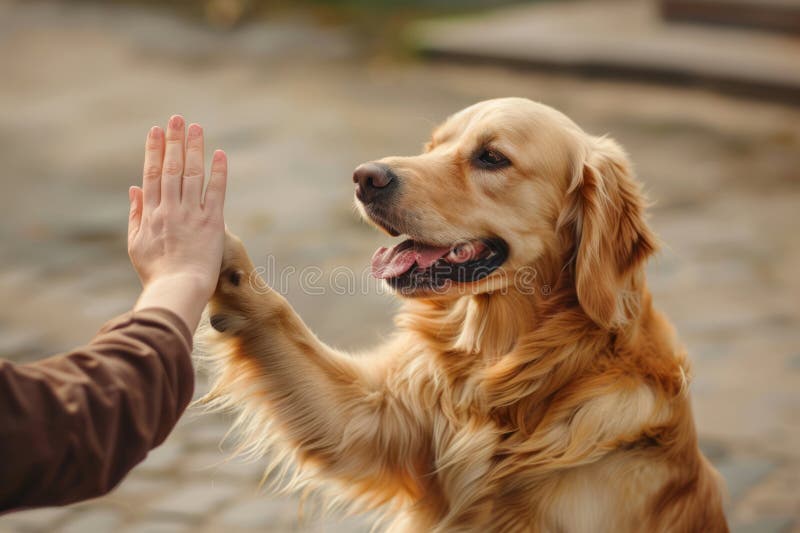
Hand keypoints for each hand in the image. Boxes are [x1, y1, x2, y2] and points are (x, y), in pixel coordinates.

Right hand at [128, 115, 227, 330]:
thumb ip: (136, 215)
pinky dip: (218, 172)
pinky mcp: (211, 223)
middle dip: (174, 141)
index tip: (156, 130)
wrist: (177, 290)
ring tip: (196, 127)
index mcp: (150, 214)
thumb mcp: (136, 244)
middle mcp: (169, 209)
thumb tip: (134, 188)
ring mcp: (190, 215)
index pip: (151, 174)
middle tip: (177, 118)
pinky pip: (216, 192)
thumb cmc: (156, 273)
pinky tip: (220, 154)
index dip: (154, 150)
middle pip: (170, 168)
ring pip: (191, 175)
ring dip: (193, 149)